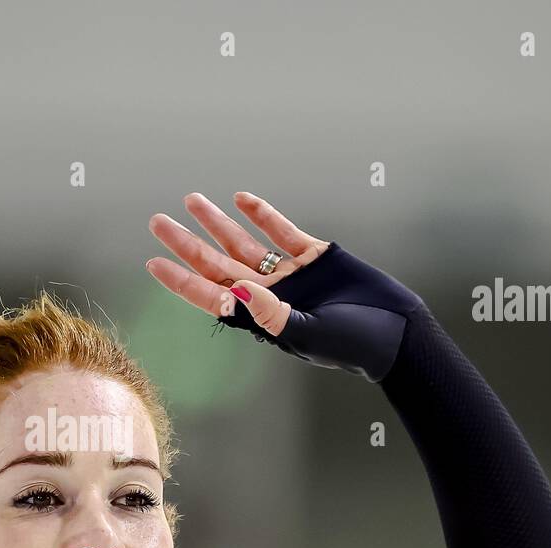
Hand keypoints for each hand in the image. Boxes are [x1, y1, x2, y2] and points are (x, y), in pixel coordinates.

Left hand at [146, 192, 417, 381]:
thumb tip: (234, 289)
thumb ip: (270, 314)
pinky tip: (241, 199)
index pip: (209, 295)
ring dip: (217, 222)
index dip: (180, 280)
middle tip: (157, 221)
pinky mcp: (315, 255)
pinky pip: (281, 231)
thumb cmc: (352, 346)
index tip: (153, 262)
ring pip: (243, 243)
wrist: (397, 333)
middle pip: (216, 263)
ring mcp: (289, 273)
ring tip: (191, 201)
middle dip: (187, 242)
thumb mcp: (308, 333)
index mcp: (259, 317)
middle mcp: (267, 294)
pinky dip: (261, 215)